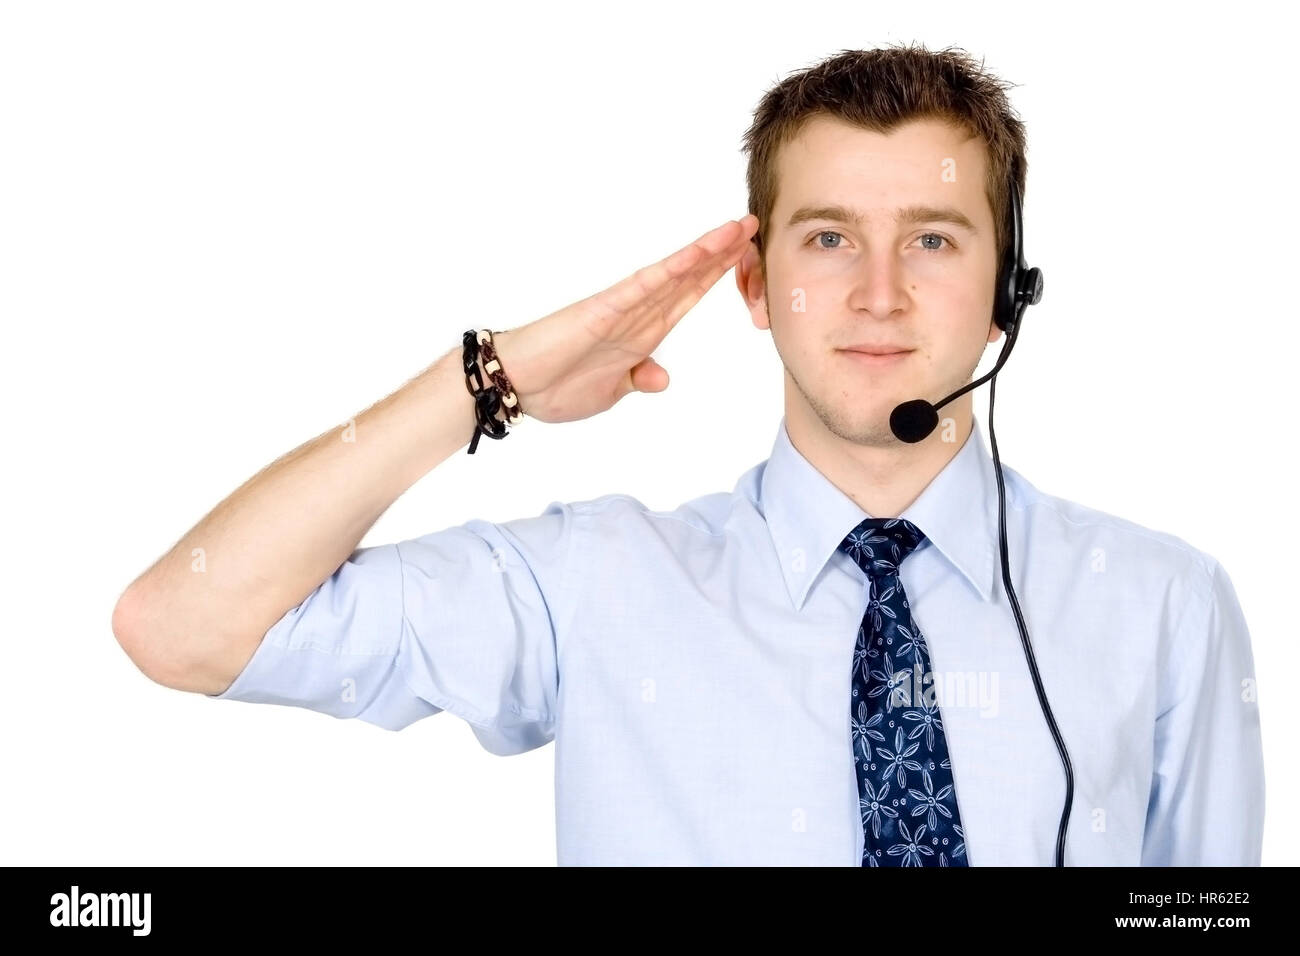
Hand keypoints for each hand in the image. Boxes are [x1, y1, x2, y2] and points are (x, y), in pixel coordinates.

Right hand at [491, 215, 759, 423]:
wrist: (514, 386)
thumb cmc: (554, 387)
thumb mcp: (610, 392)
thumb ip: (636, 380)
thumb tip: (661, 377)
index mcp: (640, 334)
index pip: (685, 297)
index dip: (715, 276)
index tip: (745, 257)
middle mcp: (636, 315)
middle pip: (686, 277)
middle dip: (720, 254)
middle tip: (752, 225)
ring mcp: (621, 309)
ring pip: (671, 275)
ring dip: (703, 254)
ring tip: (734, 231)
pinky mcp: (602, 310)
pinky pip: (642, 287)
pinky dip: (668, 271)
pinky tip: (693, 255)